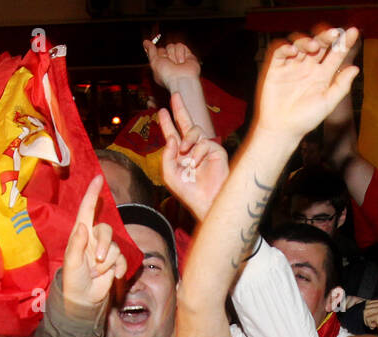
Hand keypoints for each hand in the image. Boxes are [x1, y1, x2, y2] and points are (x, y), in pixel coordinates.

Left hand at [61, 175, 126, 317]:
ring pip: (115, 247)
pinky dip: (119, 269)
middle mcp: (94, 239)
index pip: (87, 210)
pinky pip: (123, 259)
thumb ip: (76, 245)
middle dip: (103, 246)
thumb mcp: (71, 263)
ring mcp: (105, 250)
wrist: (84, 299)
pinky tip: (112, 277)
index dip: (92, 194)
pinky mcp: (115, 261)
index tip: (98, 178)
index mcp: (80, 234)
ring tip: (97, 273)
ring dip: (108, 263)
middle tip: (97, 263)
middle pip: (106, 230)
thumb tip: (83, 227)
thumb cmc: (73, 279)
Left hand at [144, 39, 201, 88]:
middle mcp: (171, 62)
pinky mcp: (188, 56)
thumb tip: (145, 42)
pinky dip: (180, 54)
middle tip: (170, 63)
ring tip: (177, 64)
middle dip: (167, 54)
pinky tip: (182, 62)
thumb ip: (150, 51)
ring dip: (173, 55)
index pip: (159, 51)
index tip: (162, 60)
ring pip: (173, 46)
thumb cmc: (166, 75)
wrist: (181, 80)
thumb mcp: (154, 62)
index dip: (159, 54)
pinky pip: (181, 46)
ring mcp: (179, 58)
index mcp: (162, 65)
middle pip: (166, 47)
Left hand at [158, 92, 229, 220]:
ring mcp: (205, 149)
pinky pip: (204, 142)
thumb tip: (172, 137)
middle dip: (180, 109)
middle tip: (175, 95)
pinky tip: (196, 164)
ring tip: (184, 151)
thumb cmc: (187, 191)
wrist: (205, 201)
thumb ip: (166, 155)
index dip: (167, 123)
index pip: (172, 134)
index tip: (161, 110)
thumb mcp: (168, 174)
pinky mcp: (216, 151)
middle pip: (186, 123)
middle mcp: (192, 149)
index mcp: (180, 154)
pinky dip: (197, 153)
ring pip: (194, 130)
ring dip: (187, 139)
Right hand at [255, 28, 359, 140]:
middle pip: (319, 44)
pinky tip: (293, 50)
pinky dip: (286, 47)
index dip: (345, 42)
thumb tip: (356, 69)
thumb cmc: (306, 120)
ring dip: (307, 41)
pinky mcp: (276, 68)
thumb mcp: (328, 103)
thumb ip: (341, 86)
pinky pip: (280, 52)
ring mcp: (292, 67)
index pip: (336, 54)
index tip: (353, 33)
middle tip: (333, 34)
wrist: (282, 130)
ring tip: (313, 46)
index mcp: (323, 75)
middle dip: (326, 36)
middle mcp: (309, 68)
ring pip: (301, 44)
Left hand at [363, 299, 377, 336]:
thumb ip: (374, 308)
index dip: (369, 312)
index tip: (376, 319)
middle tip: (376, 323)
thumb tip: (365, 303)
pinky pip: (367, 318)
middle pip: (366, 306)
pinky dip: (370, 325)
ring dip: (368, 321)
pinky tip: (377, 327)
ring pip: (365, 312)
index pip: (368, 302)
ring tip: (376, 325)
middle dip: (368, 316)